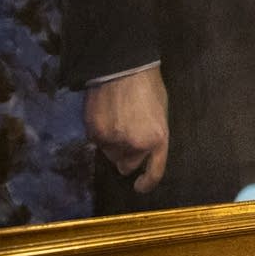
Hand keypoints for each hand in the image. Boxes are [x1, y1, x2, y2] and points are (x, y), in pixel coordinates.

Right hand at [84, 66, 168, 191]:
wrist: (122, 69)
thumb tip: (142, 150)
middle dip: (128, 156)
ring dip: (114, 145)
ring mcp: (113, 141)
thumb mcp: (160, 113)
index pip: (154, 171)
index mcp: (157, 138)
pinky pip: (98, 143)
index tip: (140, 186)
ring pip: (111, 155)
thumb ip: (153, 135)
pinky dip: (101, 135)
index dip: (147, 183)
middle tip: (128, 136)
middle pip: (127, 165)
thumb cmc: (148, 87)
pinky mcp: (94, 134)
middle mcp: (135, 145)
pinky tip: (105, 117)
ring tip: (117, 122)